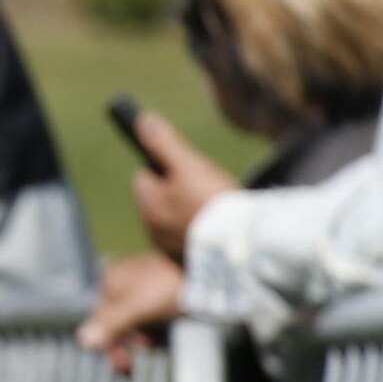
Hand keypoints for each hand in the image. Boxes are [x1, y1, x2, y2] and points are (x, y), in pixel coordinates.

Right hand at [79, 253, 190, 373]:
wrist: (208, 266)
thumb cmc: (168, 286)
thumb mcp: (137, 308)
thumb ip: (111, 325)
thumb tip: (83, 341)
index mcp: (111, 283)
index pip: (102, 323)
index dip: (111, 346)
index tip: (125, 369)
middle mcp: (125, 283)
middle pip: (123, 323)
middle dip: (137, 340)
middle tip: (153, 347)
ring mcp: (147, 286)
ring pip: (142, 321)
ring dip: (155, 335)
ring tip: (170, 334)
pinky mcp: (168, 290)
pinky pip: (159, 315)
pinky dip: (167, 325)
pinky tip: (177, 325)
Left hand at [124, 119, 236, 256]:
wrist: (240, 248)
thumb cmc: (212, 202)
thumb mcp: (188, 165)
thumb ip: (164, 143)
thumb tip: (142, 121)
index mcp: (147, 203)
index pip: (145, 175)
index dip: (166, 167)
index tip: (188, 166)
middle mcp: (152, 227)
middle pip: (162, 198)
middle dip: (180, 190)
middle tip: (208, 187)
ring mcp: (170, 246)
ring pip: (177, 218)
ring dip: (192, 211)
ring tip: (218, 208)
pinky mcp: (190, 260)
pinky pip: (192, 238)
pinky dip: (203, 231)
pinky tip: (221, 228)